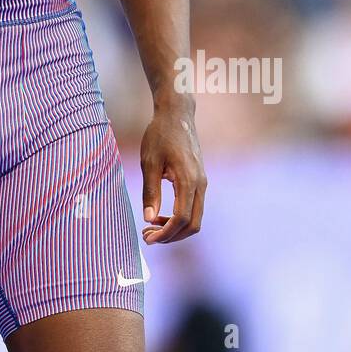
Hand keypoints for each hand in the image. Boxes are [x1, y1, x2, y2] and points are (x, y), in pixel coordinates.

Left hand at [140, 105, 206, 244]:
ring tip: (151, 228)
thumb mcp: (149, 162)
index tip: (148, 237)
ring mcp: (202, 183)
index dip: (165, 233)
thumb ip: (150, 191)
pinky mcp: (199, 180)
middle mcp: (200, 185)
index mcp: (188, 181)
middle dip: (171, 236)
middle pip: (192, 225)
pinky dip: (179, 217)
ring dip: (175, 228)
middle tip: (148, 238)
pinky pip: (193, 207)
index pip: (181, 219)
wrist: (177, 114)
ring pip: (194, 218)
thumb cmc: (160, 134)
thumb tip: (148, 218)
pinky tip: (160, 215)